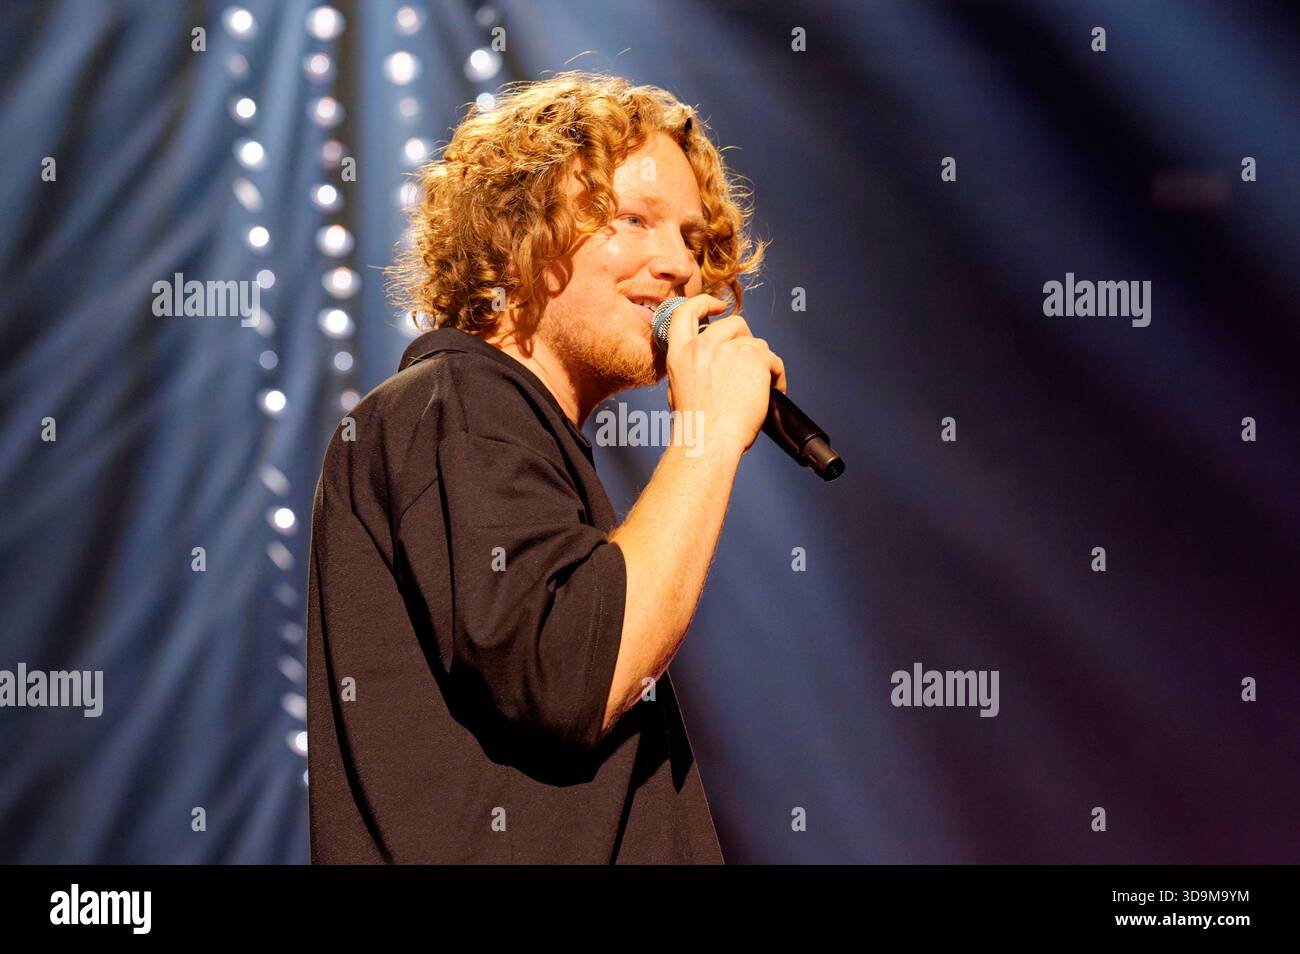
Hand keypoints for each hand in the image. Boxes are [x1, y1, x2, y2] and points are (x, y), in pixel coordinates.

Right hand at [664, 295, 787, 454]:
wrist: (709, 441)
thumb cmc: (696, 428)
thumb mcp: (677, 390)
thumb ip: (689, 368)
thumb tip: (705, 364)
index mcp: (680, 353)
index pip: (687, 312)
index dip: (704, 303)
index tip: (717, 305)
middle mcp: (703, 346)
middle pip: (733, 324)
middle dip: (745, 339)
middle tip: (750, 361)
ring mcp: (729, 350)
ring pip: (757, 344)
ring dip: (762, 363)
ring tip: (761, 386)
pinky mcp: (754, 359)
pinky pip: (774, 360)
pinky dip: (777, 377)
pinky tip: (773, 392)